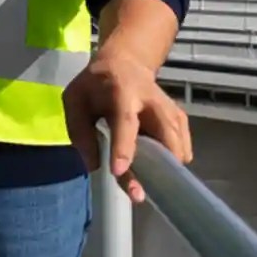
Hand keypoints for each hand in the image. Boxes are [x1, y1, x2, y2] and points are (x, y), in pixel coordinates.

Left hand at [63, 52, 192, 202]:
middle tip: (137, 193)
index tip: (120, 172)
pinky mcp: (181, 120)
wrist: (125, 63)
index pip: (125, 122)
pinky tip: (154, 165)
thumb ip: (79, 131)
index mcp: (121, 92)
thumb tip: (94, 165)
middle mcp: (153, 102)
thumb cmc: (95, 84)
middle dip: (156, 170)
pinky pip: (182, 150)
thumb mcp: (74, 99)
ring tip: (143, 181)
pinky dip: (171, 163)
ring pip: (177, 148)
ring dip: (163, 171)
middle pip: (165, 139)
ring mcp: (172, 111)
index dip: (124, 148)